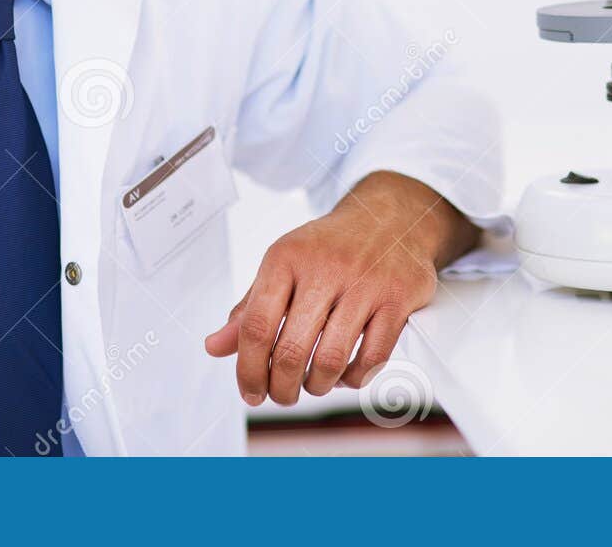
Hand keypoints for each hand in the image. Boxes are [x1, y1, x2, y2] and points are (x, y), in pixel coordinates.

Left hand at [203, 170, 478, 405]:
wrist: (389, 216)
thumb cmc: (327, 248)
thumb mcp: (283, 265)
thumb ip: (249, 308)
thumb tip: (213, 348)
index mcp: (285, 258)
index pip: (256, 327)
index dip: (248, 370)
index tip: (251, 393)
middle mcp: (324, 268)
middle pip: (292, 351)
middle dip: (282, 388)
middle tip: (282, 396)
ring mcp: (365, 283)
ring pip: (331, 360)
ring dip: (317, 386)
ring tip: (313, 385)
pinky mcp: (398, 298)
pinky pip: (373, 358)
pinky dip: (355, 378)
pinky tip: (346, 375)